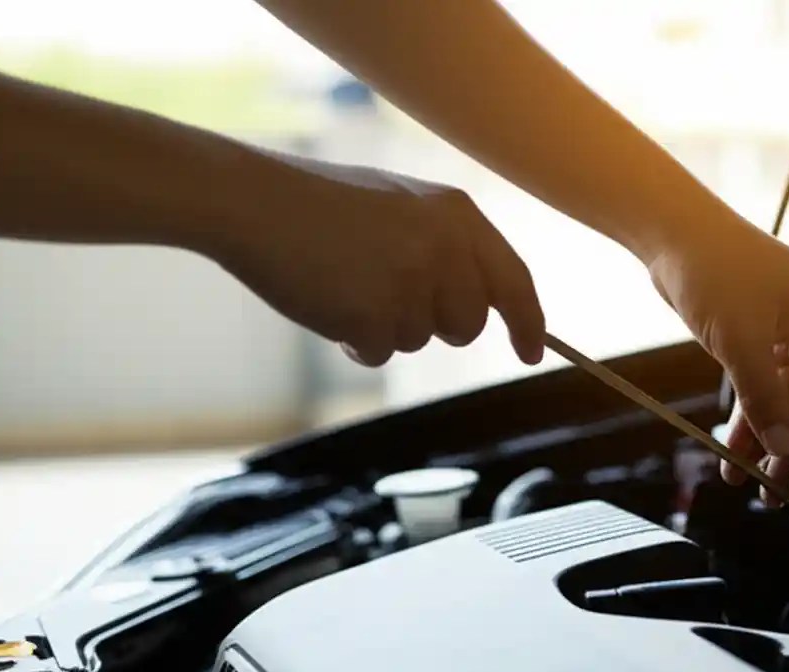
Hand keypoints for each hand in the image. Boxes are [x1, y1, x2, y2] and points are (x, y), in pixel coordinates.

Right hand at [209, 157, 544, 366]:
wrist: (254, 201)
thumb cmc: (320, 204)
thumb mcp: (402, 205)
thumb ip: (446, 247)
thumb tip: (481, 305)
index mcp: (457, 213)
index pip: (514, 279)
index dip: (529, 321)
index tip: (533, 351)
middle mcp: (446, 248)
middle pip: (468, 324)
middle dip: (434, 324)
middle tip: (384, 289)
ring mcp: (412, 283)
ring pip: (419, 339)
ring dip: (386, 326)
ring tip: (346, 281)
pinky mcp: (375, 316)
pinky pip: (380, 353)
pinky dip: (355, 342)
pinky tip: (328, 300)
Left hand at [647, 217, 788, 503]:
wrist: (672, 234)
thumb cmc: (715, 269)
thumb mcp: (741, 341)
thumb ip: (766, 400)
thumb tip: (788, 452)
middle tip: (780, 493)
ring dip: (773, 443)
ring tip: (751, 483)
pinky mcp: (764, 341)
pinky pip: (766, 392)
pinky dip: (752, 422)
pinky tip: (735, 455)